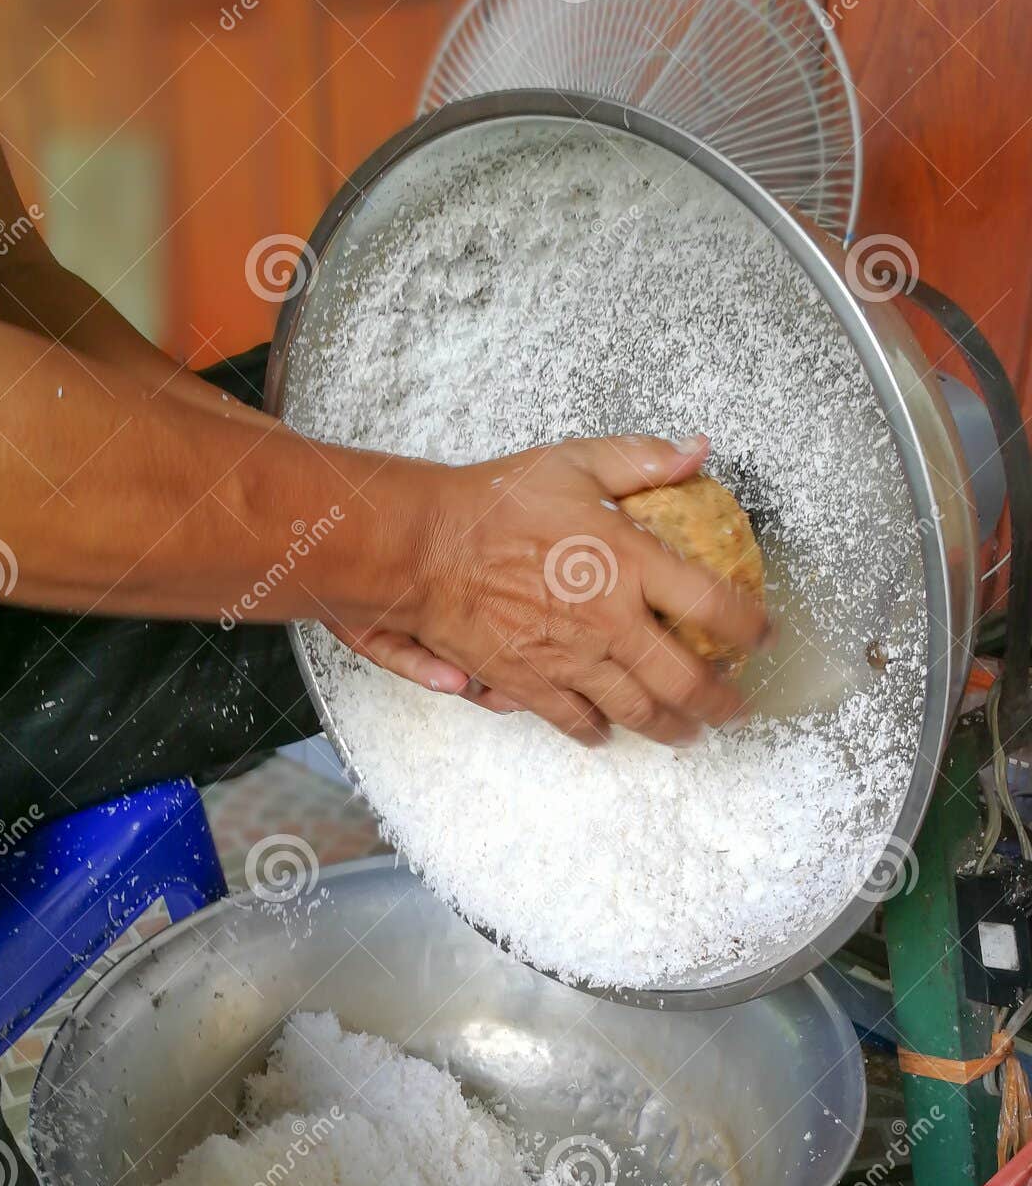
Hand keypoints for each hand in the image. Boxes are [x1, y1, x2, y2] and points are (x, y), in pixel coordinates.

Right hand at [392, 433, 769, 744]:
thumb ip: (640, 460)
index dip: (750, 628)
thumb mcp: (573, 462)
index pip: (714, 606)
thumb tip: (696, 450)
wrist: (422, 549)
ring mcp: (570, 660)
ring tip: (688, 734)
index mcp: (629, 564)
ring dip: (670, 728)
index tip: (764, 636)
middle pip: (685, 680)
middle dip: (720, 702)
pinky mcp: (529, 683)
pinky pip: (574, 721)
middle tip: (736, 709)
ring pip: (637, 711)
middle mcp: (609, 622)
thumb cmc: (493, 503)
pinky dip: (597, 732)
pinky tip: (607, 733)